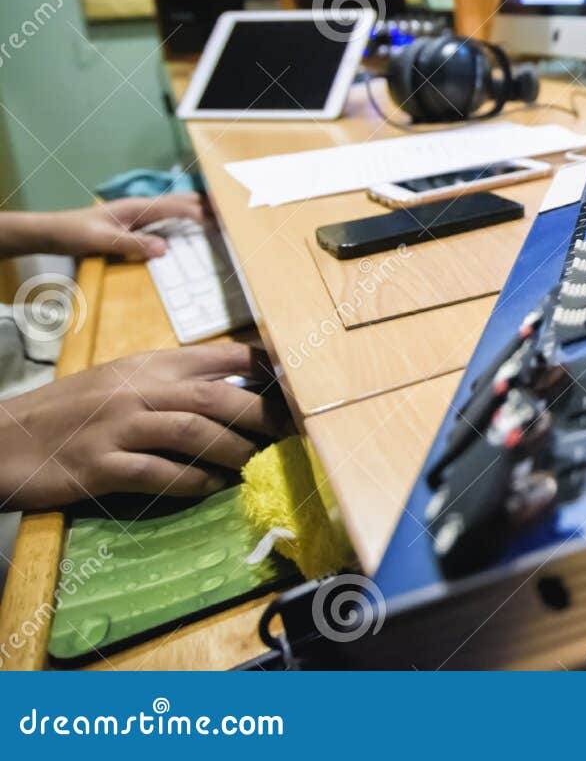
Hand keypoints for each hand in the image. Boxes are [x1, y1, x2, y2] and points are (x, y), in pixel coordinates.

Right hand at [0, 342, 287, 510]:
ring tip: (256, 463)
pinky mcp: (100, 466)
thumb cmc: (67, 410)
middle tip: (290, 433)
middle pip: (215, 396)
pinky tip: (214, 489)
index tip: (298, 384)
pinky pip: (159, 473)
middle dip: (261, 415)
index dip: (265, 368)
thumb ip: (169, 381)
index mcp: (147, 364)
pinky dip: (193, 482)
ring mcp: (117, 427)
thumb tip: (230, 388)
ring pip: (193, 433)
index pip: (220, 356)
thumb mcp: (120, 380)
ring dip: (233, 450)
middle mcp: (136, 389)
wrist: (1, 439)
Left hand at [13, 193, 206, 260]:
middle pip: (182, 202)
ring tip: (222, 215)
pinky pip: (168, 217)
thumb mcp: (102, 241)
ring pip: (177, 207)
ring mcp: (139, 213)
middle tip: (235, 212)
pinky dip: (186, 218)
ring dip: (199, 210)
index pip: (178, 206)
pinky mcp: (136, 221)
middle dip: (208, 205)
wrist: (52, 232)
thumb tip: (166, 249)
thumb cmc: (74, 233)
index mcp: (138, 207)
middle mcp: (142, 206)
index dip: (202, 213)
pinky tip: (192, 224)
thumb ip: (133, 244)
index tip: (224, 219)